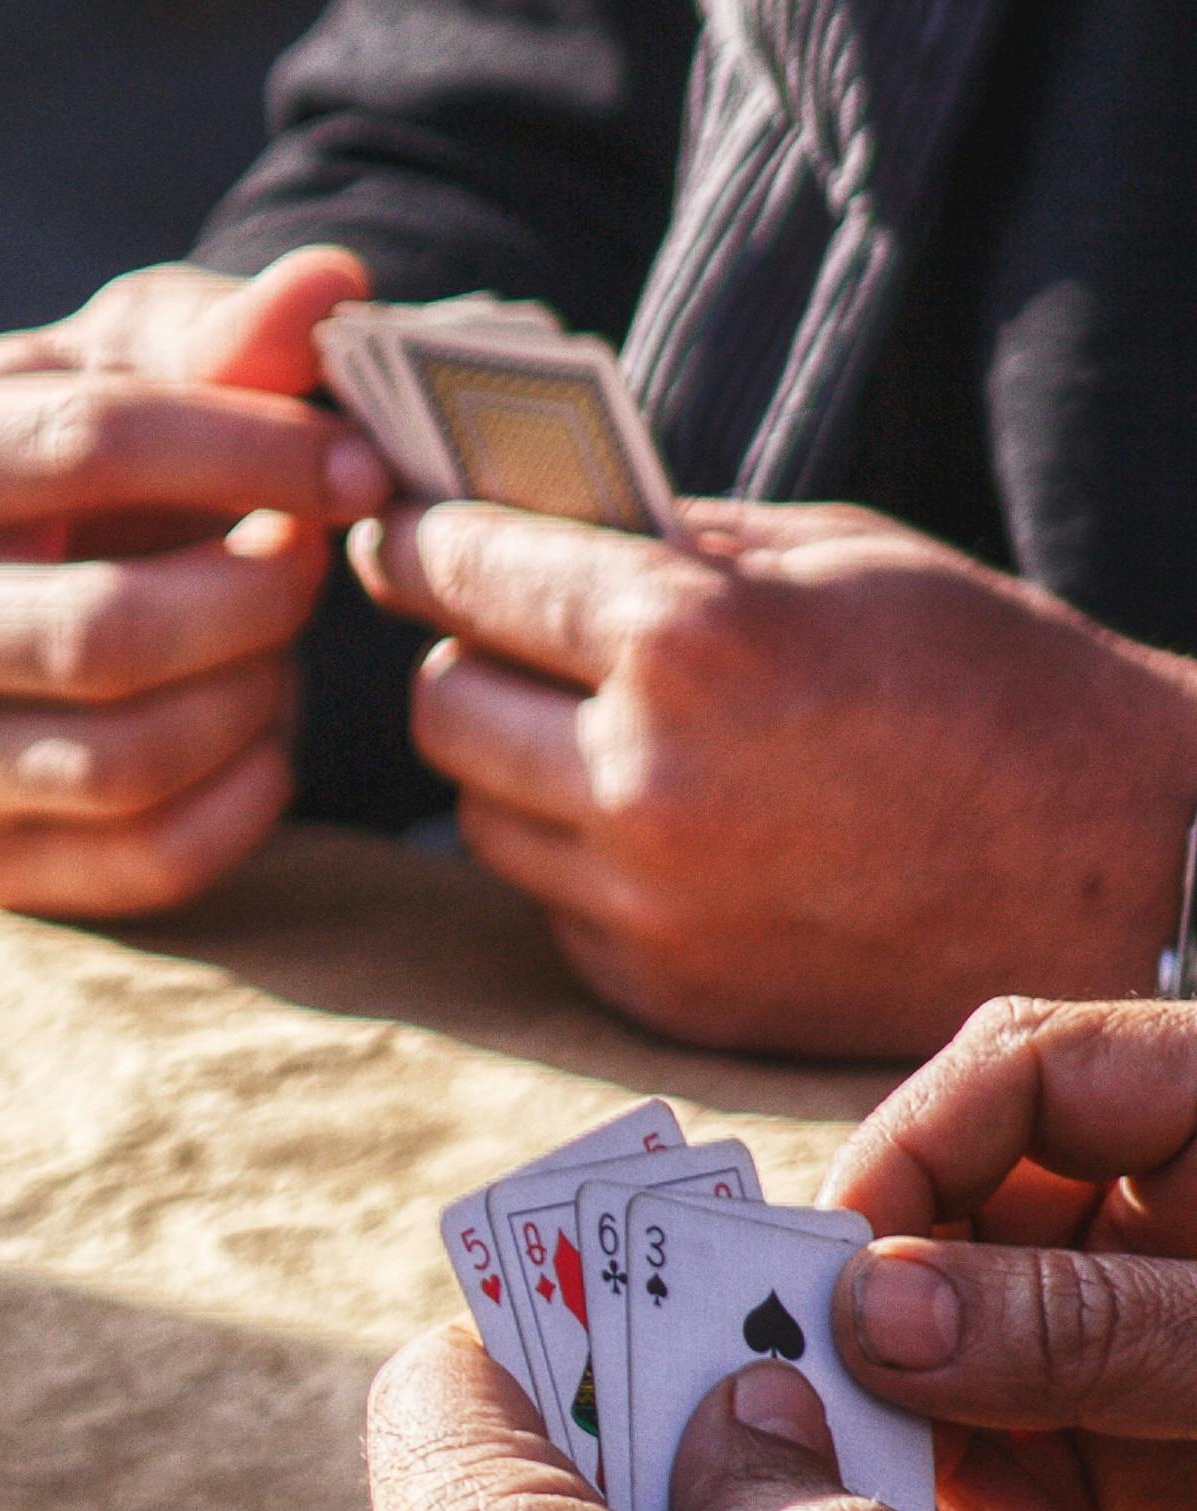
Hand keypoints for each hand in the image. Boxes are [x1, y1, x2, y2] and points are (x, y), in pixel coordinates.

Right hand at [0, 246, 391, 918]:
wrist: (57, 565)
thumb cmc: (111, 444)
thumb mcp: (153, 354)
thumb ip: (235, 325)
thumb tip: (327, 287)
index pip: (86, 442)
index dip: (257, 448)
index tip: (359, 461)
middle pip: (102, 632)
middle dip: (261, 594)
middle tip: (315, 557)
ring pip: (128, 759)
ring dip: (256, 694)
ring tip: (278, 641)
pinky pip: (149, 859)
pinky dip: (248, 798)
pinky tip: (264, 733)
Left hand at [354, 497, 1196, 1056]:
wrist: (1120, 868)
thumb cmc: (990, 682)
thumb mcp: (837, 559)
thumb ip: (665, 541)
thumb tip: (525, 519)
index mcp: (684, 642)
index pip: (462, 571)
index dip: (413, 541)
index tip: (390, 531)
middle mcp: (640, 779)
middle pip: (438, 705)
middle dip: (464, 656)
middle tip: (505, 635)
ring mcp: (644, 901)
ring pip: (478, 812)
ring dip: (512, 765)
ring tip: (602, 731)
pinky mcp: (659, 991)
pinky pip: (550, 902)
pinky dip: (578, 859)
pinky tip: (668, 827)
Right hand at [823, 994, 1196, 1510]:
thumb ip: (1090, 1326)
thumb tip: (875, 1309)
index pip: (1016, 1076)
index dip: (907, 1161)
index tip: (837, 1285)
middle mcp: (1164, 1204)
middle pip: (960, 1233)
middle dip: (919, 1363)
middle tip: (895, 1460)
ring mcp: (1149, 1321)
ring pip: (970, 1368)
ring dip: (969, 1481)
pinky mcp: (1149, 1435)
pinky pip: (1028, 1467)